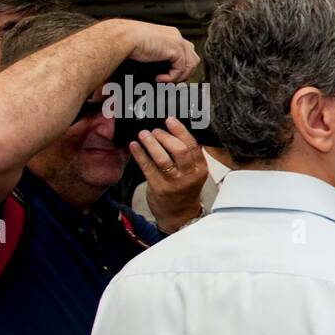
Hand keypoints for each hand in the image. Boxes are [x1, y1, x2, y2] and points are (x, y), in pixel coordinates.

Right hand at [110, 19, 198, 81]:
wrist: (122, 38)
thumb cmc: (128, 43)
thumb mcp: (149, 51)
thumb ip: (161, 59)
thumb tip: (163, 74)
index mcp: (171, 35)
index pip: (187, 53)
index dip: (182, 67)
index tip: (171, 77)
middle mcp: (176, 36)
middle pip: (193, 59)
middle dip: (185, 73)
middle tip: (170, 81)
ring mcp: (177, 41)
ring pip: (190, 66)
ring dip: (178, 77)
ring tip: (164, 80)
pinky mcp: (175, 49)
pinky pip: (180, 69)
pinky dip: (171, 77)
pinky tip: (159, 78)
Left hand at [134, 117, 206, 232]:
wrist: (179, 214)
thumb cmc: (185, 190)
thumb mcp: (194, 172)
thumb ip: (189, 155)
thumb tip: (177, 131)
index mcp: (200, 169)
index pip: (192, 145)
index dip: (180, 130)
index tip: (170, 120)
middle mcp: (189, 176)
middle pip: (179, 150)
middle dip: (165, 136)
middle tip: (155, 130)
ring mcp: (174, 183)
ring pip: (163, 159)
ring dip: (151, 143)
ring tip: (144, 134)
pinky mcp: (159, 187)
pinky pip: (147, 167)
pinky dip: (140, 154)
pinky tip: (134, 146)